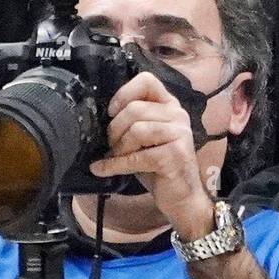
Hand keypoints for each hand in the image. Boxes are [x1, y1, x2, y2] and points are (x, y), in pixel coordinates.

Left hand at [89, 72, 214, 239]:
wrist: (181, 197)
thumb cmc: (159, 167)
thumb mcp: (145, 139)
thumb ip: (132, 122)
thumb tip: (97, 117)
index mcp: (170, 106)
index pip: (147, 81)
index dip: (124, 93)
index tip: (112, 111)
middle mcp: (178, 115)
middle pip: (135, 109)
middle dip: (115, 130)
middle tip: (111, 146)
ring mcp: (179, 134)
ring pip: (136, 130)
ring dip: (118, 148)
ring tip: (115, 158)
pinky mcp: (175, 155)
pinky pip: (137, 156)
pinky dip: (115, 165)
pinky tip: (103, 169)